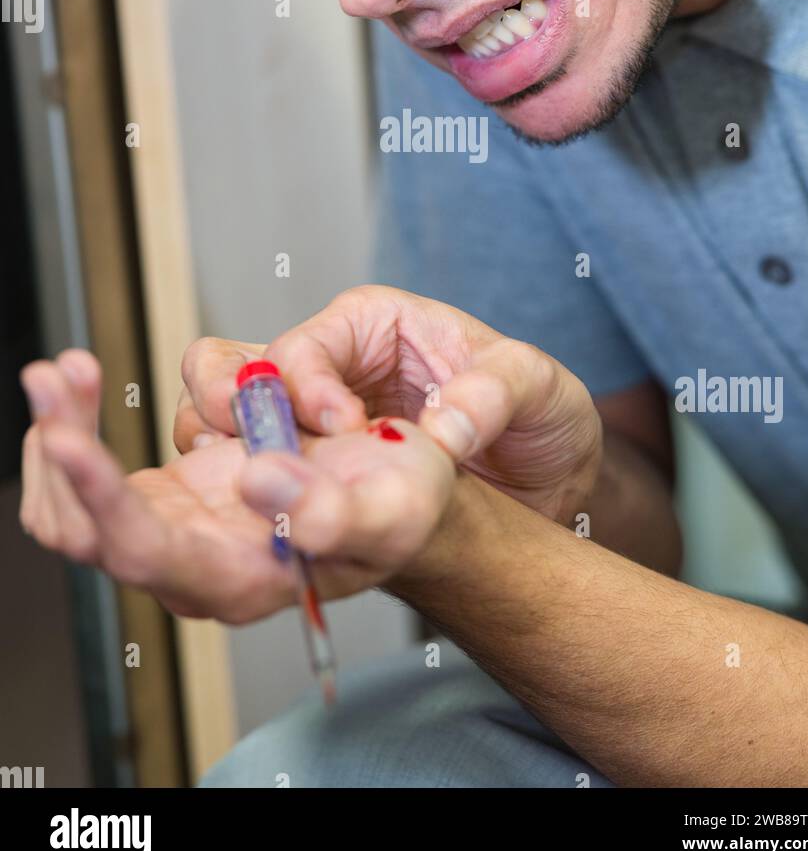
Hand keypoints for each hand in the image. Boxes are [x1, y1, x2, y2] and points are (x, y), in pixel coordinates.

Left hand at [18, 349, 453, 622]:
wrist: (393, 495)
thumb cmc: (398, 506)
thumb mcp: (394, 508)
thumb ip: (332, 512)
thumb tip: (258, 480)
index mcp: (238, 582)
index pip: (141, 551)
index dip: (97, 497)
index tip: (68, 438)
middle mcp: (187, 567)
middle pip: (76, 528)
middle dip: (59, 444)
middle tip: (56, 371)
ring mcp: (166, 532)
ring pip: (66, 501)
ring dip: (57, 428)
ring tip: (66, 367)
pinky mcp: (160, 497)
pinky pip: (86, 470)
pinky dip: (75, 422)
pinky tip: (81, 382)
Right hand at [176, 285, 602, 525]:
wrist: (544, 489)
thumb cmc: (537, 418)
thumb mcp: (541, 389)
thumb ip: (496, 390)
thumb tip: (445, 424)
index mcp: (371, 325)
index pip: (306, 345)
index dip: (309, 388)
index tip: (345, 432)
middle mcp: (327, 368)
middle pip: (236, 371)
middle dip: (226, 406)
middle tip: (252, 456)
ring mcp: (307, 427)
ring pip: (220, 423)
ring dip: (224, 457)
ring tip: (255, 496)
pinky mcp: (306, 479)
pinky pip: (248, 481)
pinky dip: (240, 502)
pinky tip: (269, 526)